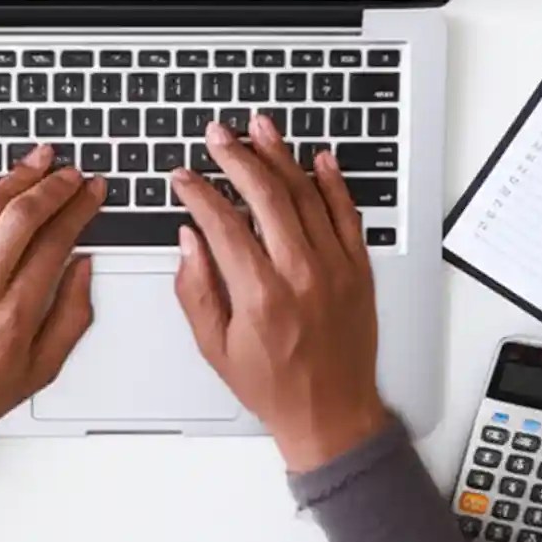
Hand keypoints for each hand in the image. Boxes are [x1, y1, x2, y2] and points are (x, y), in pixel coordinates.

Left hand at [0, 145, 105, 472]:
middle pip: (25, 216)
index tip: (92, 192)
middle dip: (55, 185)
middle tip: (71, 172)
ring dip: (17, 175)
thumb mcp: (38, 373)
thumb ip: (71, 318)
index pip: (57, 242)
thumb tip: (84, 267)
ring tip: (39, 158)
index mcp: (16, 315)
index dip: (80, 209)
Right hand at [171, 117, 388, 471]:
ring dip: (280, 156)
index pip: (223, 224)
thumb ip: (196, 290)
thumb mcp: (215, 347)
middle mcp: (301, 274)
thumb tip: (189, 239)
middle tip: (218, 134)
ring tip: (259, 128)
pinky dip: (333, 183)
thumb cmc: (272, 385)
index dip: (198, 193)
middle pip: (266, 196)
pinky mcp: (358, 269)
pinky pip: (347, 214)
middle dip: (237, 157)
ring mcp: (335, 268)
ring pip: (307, 195)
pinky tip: (318, 159)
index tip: (182, 177)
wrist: (332, 413)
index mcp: (260, 295)